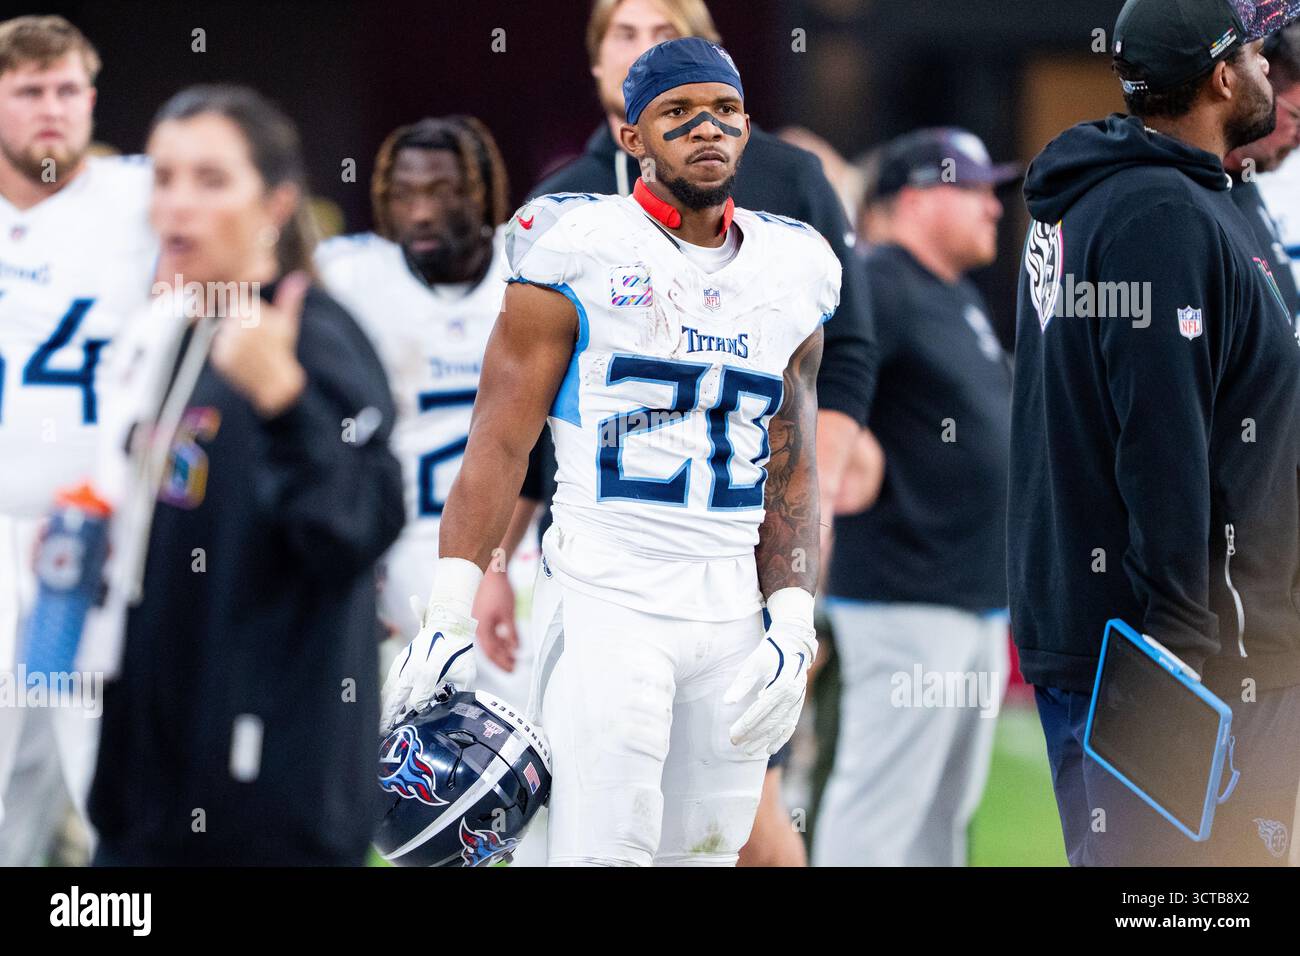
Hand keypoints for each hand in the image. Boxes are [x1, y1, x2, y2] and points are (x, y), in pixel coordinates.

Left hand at [209, 270, 308, 416]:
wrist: (277, 384)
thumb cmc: (283, 351)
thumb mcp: (287, 323)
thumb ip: (289, 298)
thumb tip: (300, 279)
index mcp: (251, 312)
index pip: (237, 300)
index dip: (246, 310)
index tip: (254, 321)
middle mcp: (237, 325)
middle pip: (229, 318)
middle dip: (240, 327)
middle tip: (256, 342)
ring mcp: (227, 342)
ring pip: (223, 334)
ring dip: (234, 341)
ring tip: (251, 352)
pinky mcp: (219, 357)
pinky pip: (217, 350)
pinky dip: (228, 354)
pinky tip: (243, 360)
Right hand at [379, 597, 477, 731]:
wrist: (448, 623)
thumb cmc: (458, 649)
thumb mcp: (465, 674)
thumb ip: (457, 693)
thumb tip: (452, 707)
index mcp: (427, 674)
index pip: (417, 701)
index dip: (420, 711)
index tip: (422, 715)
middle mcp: (412, 670)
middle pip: (395, 699)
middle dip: (389, 717)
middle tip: (384, 732)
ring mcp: (404, 663)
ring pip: (389, 689)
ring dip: (386, 705)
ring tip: (383, 722)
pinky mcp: (401, 658)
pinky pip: (390, 679)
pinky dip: (388, 692)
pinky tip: (387, 702)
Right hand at [472, 568, 517, 671]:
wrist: (494, 573)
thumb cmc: (499, 591)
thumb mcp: (509, 615)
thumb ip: (511, 633)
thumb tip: (515, 648)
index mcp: (481, 628)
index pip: (491, 652)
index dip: (502, 662)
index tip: (512, 669)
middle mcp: (477, 626)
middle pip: (489, 649)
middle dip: (501, 659)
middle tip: (513, 668)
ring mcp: (479, 621)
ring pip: (490, 641)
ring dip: (502, 650)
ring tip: (513, 656)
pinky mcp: (483, 616)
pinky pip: (491, 633)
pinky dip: (500, 639)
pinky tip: (509, 642)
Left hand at [724, 617, 816, 756]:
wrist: (793, 645)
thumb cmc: (770, 653)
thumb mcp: (753, 664)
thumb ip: (741, 684)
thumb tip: (728, 702)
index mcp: (781, 685)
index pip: (759, 712)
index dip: (745, 725)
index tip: (732, 735)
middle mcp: (792, 695)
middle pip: (770, 722)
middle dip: (752, 735)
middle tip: (735, 743)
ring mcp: (798, 701)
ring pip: (781, 727)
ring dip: (765, 741)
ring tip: (749, 751)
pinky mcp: (799, 703)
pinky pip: (790, 725)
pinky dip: (781, 738)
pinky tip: (770, 749)